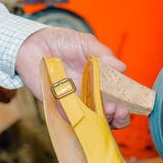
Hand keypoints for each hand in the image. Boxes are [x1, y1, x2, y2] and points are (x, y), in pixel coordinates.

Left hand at [15, 27, 129, 127]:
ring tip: (106, 110)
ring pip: (92, 120)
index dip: (126, 104)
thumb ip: (103, 54)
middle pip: (109, 114)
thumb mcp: (86, 43)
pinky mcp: (58, 105)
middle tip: (118, 110)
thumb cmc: (61, 42)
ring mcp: (75, 101)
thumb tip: (122, 67)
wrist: (33, 43)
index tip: (128, 103)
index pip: (118, 97)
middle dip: (117, 117)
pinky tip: (83, 113)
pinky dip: (78, 119)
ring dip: (101, 120)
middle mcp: (90, 93)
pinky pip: (70, 118)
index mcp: (100, 79)